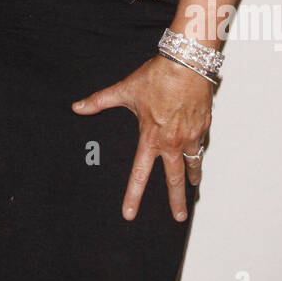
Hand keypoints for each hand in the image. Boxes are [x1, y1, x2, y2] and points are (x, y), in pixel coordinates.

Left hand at [72, 55, 212, 222]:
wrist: (186, 63)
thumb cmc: (158, 75)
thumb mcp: (125, 90)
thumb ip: (100, 101)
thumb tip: (77, 107)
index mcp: (151, 137)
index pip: (139, 174)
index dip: (133, 196)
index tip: (129, 214)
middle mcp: (173, 142)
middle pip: (174, 179)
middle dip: (177, 201)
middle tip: (178, 217)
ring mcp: (191, 136)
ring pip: (193, 164)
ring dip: (193, 179)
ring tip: (194, 189)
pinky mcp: (204, 126)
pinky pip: (201, 145)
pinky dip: (199, 153)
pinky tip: (198, 156)